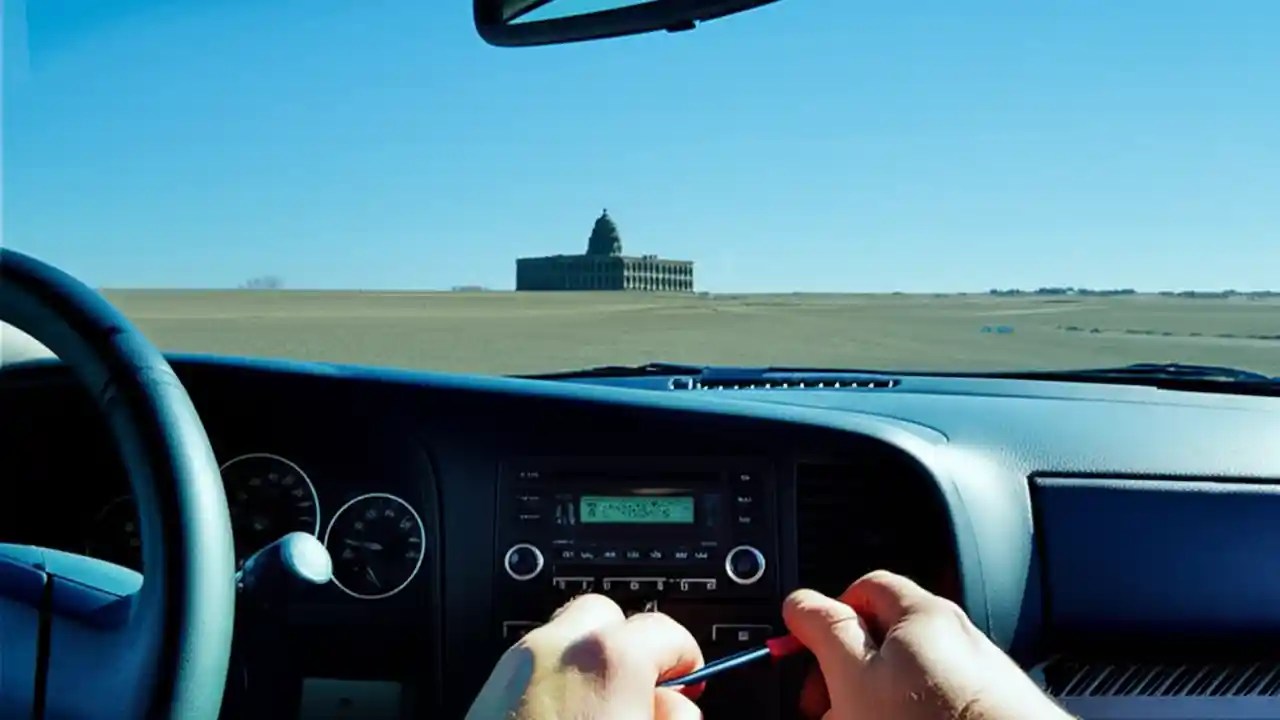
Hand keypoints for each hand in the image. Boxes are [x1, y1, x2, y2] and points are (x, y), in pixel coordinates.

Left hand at [466, 594, 705, 719]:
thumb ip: (675, 714)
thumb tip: (676, 706)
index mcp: (610, 658)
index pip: (665, 631)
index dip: (685, 656)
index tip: (689, 677)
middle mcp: (558, 647)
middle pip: (606, 614)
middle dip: (629, 645)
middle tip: (643, 689)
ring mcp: (516, 664)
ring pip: (564, 635)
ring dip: (589, 660)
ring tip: (603, 707)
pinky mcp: (487, 688)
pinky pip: (532, 662)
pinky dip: (554, 676)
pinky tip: (564, 715)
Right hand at [783, 571, 1071, 719]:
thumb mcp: (856, 675)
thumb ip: (825, 630)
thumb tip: (800, 603)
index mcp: (921, 613)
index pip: (862, 588)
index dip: (827, 618)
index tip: (808, 653)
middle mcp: (954, 636)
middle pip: (883, 640)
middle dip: (847, 673)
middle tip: (829, 708)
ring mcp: (973, 677)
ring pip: (907, 681)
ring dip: (874, 703)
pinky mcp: (984, 710)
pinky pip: (934, 706)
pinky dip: (910, 717)